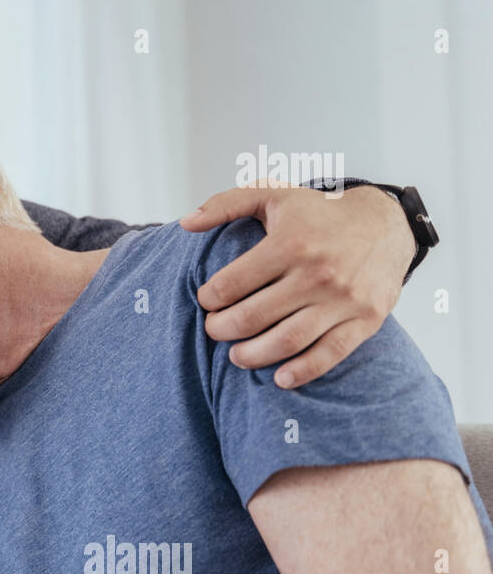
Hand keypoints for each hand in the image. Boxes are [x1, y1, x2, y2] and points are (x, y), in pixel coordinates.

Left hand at [178, 180, 413, 388]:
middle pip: (253, 316)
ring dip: (253, 355)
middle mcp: (318, 272)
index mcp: (290, 243)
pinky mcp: (366, 319)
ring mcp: (344, 299)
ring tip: (237, 355)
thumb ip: (225, 204)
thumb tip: (185, 223)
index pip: (231, 284)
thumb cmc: (320, 213)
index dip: (208, 298)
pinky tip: (279, 378)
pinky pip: (330, 353)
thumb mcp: (272, 195)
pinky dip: (302, 371)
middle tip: (214, 329)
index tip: (206, 301)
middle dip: (222, 329)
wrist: (387, 223)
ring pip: (287, 340)